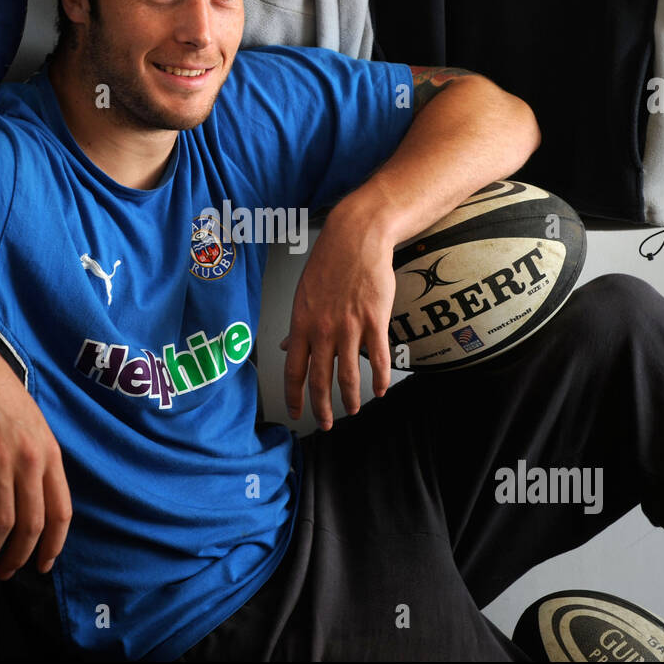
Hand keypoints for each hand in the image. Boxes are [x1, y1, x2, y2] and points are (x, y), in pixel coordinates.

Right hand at [0, 324, 71, 580]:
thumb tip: (35, 492)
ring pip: (0, 524)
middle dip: (19, 557)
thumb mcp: (31, 421)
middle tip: (6, 573)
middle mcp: (28, 460)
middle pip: (32, 525)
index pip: (61, 510)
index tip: (42, 564)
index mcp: (49, 452)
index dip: (53, 545)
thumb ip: (37, 456)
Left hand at [282, 199, 395, 429]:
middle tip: (326, 424)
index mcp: (302, 324)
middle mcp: (322, 330)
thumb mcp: (303, 295)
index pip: (293, 370)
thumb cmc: (329, 263)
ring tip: (354, 410)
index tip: (297, 413)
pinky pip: (377, 358)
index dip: (294, 397)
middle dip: (322, 408)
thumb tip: (282, 345)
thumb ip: (297, 327)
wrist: (356, 239)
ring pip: (349, 375)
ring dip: (350, 398)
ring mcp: (349, 327)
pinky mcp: (374, 320)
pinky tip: (381, 389)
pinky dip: (380, 378)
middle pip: (320, 380)